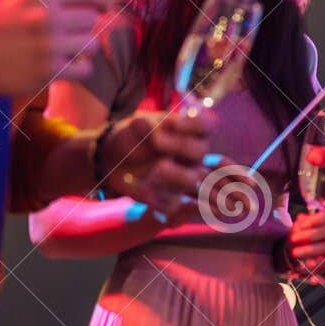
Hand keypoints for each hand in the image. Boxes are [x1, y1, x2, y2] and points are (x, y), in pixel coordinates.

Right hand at [0, 0, 104, 97]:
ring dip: (83, 49)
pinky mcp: (47, 71)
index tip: (102, 8)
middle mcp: (46, 15)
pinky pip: (85, 69)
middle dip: (85, 27)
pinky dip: (79, 70)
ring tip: (66, 51)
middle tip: (71, 35)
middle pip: (92, 19)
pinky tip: (64, 67)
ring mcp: (47, 45)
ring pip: (92, 44)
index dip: (101, 0)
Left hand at [98, 108, 217, 213]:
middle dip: (180, 145)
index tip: (175, 123)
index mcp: (190, 131)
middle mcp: (192, 154)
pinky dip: (158, 195)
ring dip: (174, 174)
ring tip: (154, 170)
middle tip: (157, 141)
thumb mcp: (135, 126)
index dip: (197, 123)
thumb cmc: (133, 137)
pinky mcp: (171, 198)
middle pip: (202, 150)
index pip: (208, 124)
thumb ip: (144, 125)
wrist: (116, 159)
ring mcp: (184, 177)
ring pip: (192, 179)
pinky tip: (145, 186)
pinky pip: (173, 202)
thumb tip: (150, 128)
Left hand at [286, 207, 324, 280]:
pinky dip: (317, 264)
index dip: (316, 220)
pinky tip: (305, 265)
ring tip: (296, 253)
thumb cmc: (300, 233)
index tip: (301, 225)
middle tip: (293, 239)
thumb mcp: (298, 225)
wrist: (299, 247)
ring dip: (312, 250)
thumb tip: (301, 220)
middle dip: (310, 235)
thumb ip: (300, 223)